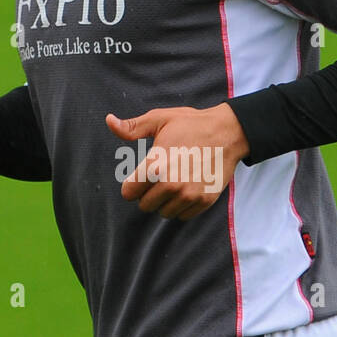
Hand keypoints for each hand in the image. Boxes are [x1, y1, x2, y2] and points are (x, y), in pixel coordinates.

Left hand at [105, 103, 249, 220]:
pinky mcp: (204, 202)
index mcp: (155, 166)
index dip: (132, 185)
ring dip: (166, 202)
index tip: (140, 177)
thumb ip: (131, 127)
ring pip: (164, 213)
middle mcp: (171, 185)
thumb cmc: (191, 124)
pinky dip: (183, 206)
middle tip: (160, 178)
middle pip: (145, 205)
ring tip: (175, 182)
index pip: (129, 193)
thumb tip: (109, 121)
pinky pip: (183, 216)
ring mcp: (189, 195)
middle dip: (149, 194)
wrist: (228, 132)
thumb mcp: (160, 120)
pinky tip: (188, 188)